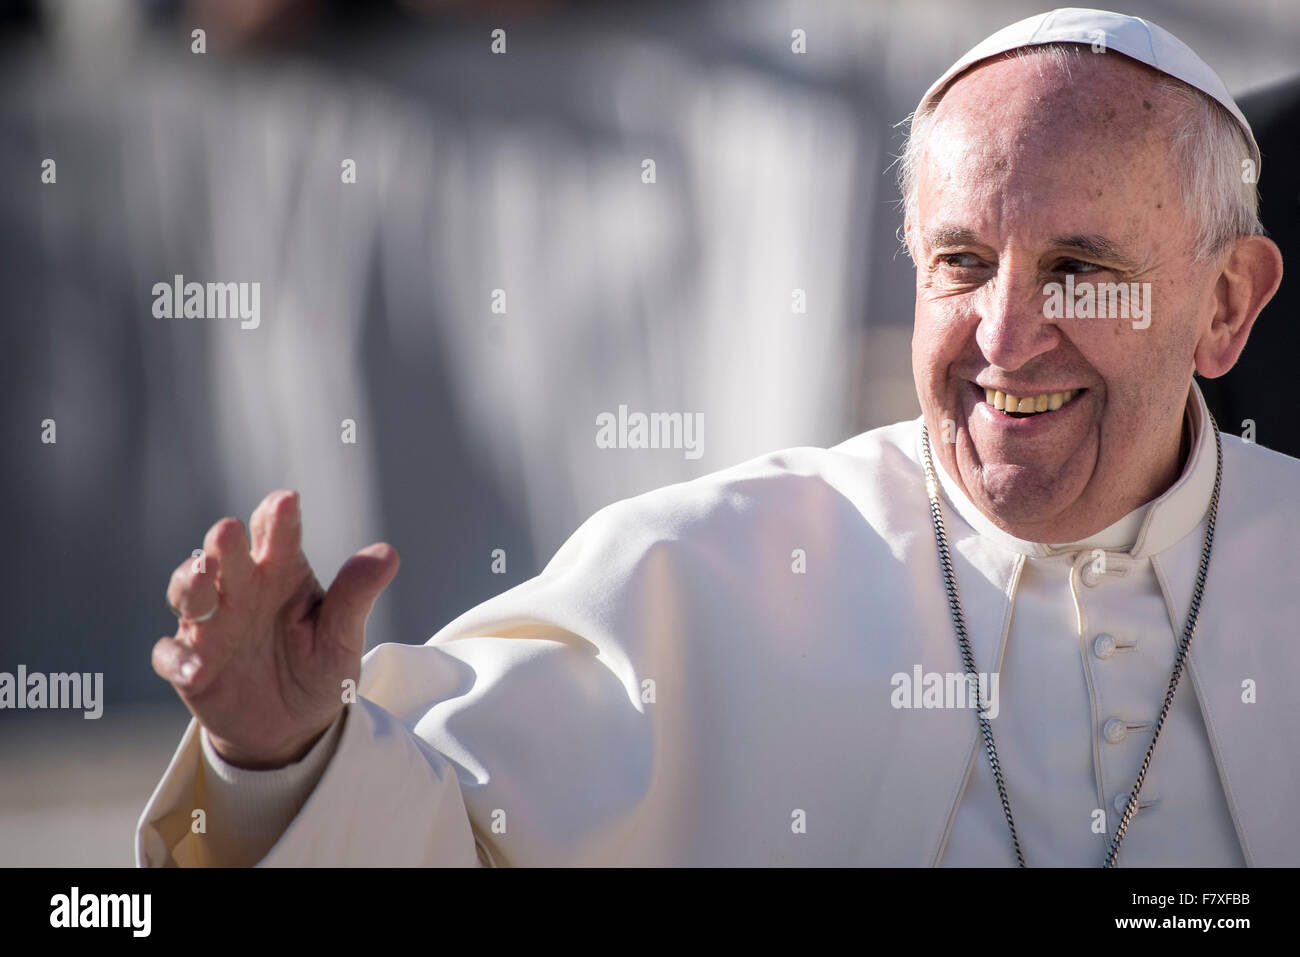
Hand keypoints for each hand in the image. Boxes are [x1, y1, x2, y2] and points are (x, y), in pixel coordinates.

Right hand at [153, 490, 399, 768]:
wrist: (292, 727)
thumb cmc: (318, 667)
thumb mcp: (343, 636)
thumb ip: (356, 595)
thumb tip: (388, 553)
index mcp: (282, 574)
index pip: (278, 537)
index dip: (278, 518)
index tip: (285, 501)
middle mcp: (242, 591)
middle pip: (226, 558)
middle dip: (225, 544)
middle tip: (228, 530)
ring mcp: (211, 625)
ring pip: (189, 594)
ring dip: (190, 583)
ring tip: (202, 576)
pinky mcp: (189, 664)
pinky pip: (172, 655)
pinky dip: (178, 658)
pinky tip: (194, 668)